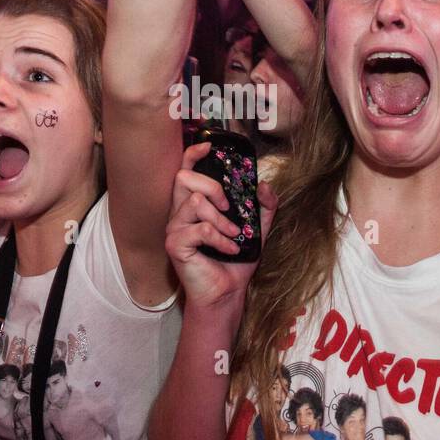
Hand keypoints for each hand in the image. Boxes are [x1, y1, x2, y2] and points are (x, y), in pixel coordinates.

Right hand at [165, 142, 276, 312]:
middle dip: (213, 187)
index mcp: (194, 205)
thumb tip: (264, 184)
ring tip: (234, 236)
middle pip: (185, 178)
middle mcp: (180, 212)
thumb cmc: (235, 261)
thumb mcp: (257, 230)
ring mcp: (175, 228)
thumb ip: (264, 207)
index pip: (185, 170)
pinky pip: (200, 228)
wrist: (227, 292)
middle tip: (229, 208)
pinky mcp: (175, 244)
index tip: (209, 147)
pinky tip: (229, 249)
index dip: (193, 154)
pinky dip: (220, 238)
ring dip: (222, 220)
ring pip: (195, 202)